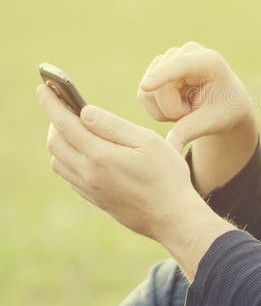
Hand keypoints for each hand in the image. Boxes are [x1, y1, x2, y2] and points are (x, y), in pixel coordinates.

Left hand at [37, 85, 229, 276]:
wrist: (172, 218)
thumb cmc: (167, 175)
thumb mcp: (147, 142)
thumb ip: (112, 126)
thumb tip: (84, 111)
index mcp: (100, 156)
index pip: (65, 124)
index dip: (51, 104)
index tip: (43, 87)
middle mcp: (88, 174)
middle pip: (55, 143)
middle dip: (55, 120)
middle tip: (64, 105)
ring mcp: (90, 189)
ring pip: (58, 161)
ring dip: (60, 140)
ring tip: (74, 126)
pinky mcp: (94, 199)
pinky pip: (69, 175)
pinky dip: (68, 158)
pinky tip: (84, 151)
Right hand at [138, 42, 257, 151]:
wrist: (227, 102)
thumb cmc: (225, 110)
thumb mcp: (212, 122)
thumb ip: (189, 131)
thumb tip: (169, 148)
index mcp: (210, 61)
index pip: (181, 65)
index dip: (162, 75)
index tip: (146, 86)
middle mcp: (188, 52)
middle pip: (159, 87)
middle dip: (172, 110)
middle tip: (192, 115)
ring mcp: (170, 57)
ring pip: (147, 92)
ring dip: (165, 110)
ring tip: (187, 110)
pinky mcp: (158, 66)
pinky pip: (143, 95)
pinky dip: (158, 108)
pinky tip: (177, 105)